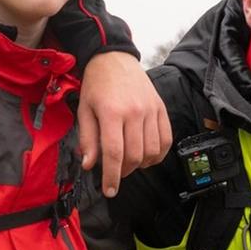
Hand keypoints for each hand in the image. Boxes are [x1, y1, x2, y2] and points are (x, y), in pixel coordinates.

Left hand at [78, 51, 170, 196]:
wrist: (114, 59)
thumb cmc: (96, 85)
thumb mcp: (84, 110)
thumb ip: (87, 139)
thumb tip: (89, 165)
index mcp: (112, 113)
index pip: (114, 154)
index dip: (111, 177)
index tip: (109, 190)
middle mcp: (134, 112)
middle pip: (134, 156)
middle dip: (124, 172)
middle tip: (115, 173)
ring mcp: (150, 110)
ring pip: (152, 151)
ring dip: (141, 165)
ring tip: (130, 163)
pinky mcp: (161, 109)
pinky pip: (166, 140)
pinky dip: (158, 154)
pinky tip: (147, 156)